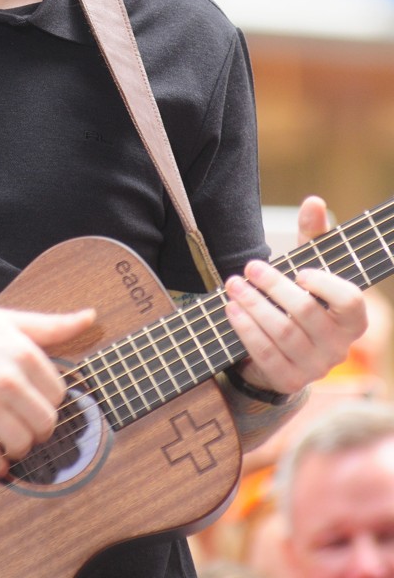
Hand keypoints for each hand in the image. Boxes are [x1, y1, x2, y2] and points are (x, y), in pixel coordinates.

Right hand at [0, 302, 95, 475]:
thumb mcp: (7, 320)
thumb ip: (50, 325)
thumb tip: (90, 316)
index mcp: (22, 352)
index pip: (59, 393)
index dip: (50, 401)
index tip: (38, 401)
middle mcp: (7, 379)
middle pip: (46, 423)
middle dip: (41, 429)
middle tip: (29, 427)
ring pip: (22, 444)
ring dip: (20, 449)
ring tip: (13, 443)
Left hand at [224, 196, 367, 395]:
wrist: (282, 346)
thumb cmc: (300, 296)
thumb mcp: (308, 265)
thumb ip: (313, 234)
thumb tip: (313, 201)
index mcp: (353, 319)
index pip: (350, 301)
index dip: (324, 285)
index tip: (298, 269)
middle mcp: (340, 347)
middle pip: (306, 314)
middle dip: (274, 287)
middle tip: (249, 268)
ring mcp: (316, 368)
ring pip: (283, 334)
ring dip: (253, 306)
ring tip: (232, 285)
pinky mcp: (289, 381)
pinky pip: (266, 355)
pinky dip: (245, 329)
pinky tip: (230, 309)